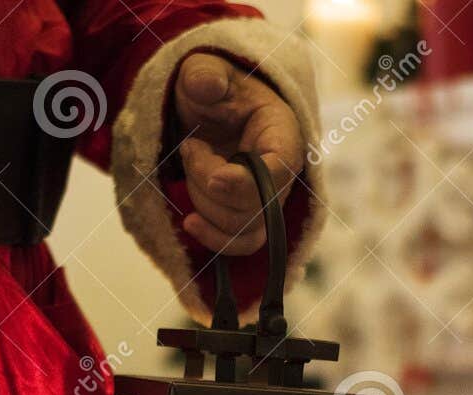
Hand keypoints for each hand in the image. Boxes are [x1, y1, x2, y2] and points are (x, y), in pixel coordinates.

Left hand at [173, 52, 304, 255]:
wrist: (211, 112)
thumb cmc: (214, 90)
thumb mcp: (205, 71)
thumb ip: (205, 74)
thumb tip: (206, 84)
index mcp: (283, 133)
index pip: (280, 169)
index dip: (245, 182)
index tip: (214, 177)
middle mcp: (284, 173)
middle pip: (254, 204)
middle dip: (208, 182)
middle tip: (191, 147)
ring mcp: (269, 200)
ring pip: (242, 227)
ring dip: (203, 203)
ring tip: (191, 164)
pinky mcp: (251, 218)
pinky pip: (240, 245)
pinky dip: (212, 238)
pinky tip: (189, 222)